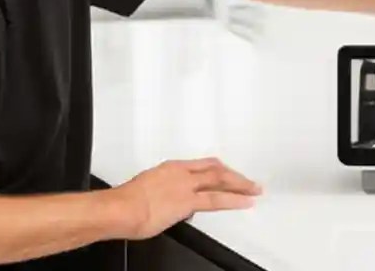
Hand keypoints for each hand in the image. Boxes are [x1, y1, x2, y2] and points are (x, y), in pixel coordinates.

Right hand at [112, 158, 261, 239]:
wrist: (121, 208)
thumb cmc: (125, 201)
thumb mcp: (146, 190)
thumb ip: (163, 194)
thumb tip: (170, 205)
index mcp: (170, 168)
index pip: (202, 165)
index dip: (218, 170)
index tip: (227, 173)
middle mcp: (181, 173)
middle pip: (215, 170)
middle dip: (234, 175)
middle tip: (248, 181)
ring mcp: (186, 186)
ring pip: (220, 181)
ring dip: (240, 185)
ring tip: (254, 190)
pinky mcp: (188, 201)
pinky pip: (217, 200)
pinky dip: (234, 200)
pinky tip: (245, 202)